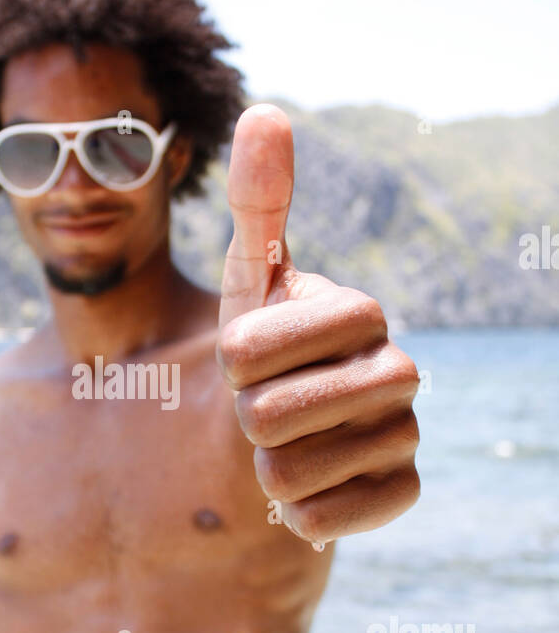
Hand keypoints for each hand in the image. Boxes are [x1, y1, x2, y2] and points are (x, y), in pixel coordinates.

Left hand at [217, 104, 420, 546]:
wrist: (295, 432)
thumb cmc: (268, 347)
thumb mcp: (252, 278)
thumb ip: (258, 203)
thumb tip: (264, 112)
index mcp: (360, 311)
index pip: (246, 351)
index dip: (228, 361)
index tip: (246, 358)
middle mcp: (399, 370)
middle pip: (267, 416)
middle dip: (244, 418)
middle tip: (265, 407)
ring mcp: (404, 434)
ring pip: (289, 473)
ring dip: (266, 466)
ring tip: (287, 444)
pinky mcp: (402, 493)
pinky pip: (324, 520)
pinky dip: (298, 512)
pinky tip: (313, 488)